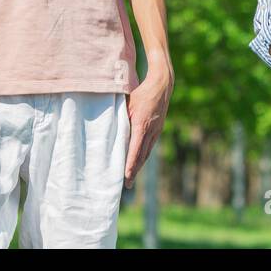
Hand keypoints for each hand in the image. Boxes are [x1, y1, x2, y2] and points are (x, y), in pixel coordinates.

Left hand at [124, 68, 171, 189]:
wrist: (162, 85)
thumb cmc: (141, 92)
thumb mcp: (127, 103)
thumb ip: (119, 117)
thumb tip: (109, 130)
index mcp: (141, 124)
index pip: (135, 149)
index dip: (130, 163)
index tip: (126, 176)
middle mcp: (151, 131)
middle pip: (141, 155)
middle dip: (134, 171)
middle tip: (127, 184)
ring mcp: (156, 131)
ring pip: (146, 153)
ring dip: (139, 166)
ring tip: (131, 177)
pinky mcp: (158, 130)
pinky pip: (150, 146)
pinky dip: (143, 156)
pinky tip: (139, 161)